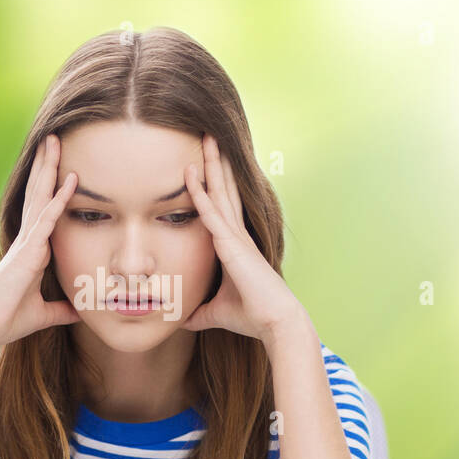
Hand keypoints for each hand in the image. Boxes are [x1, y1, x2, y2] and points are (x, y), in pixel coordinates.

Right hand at [0, 134, 80, 352]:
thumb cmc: (7, 320)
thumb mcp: (43, 314)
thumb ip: (61, 310)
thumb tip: (81, 311)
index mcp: (32, 250)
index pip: (44, 209)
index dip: (51, 185)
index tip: (60, 162)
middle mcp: (28, 240)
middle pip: (39, 194)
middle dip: (47, 165)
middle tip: (54, 136)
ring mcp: (26, 244)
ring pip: (40, 198)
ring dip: (49, 169)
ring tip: (54, 141)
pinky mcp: (27, 254)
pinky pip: (46, 222)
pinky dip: (59, 201)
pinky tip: (70, 181)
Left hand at [180, 134, 306, 345]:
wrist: (276, 323)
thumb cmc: (252, 316)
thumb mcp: (216, 312)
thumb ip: (199, 311)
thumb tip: (183, 319)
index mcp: (235, 244)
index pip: (221, 206)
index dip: (213, 183)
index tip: (204, 161)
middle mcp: (237, 234)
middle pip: (224, 190)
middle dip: (215, 163)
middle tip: (208, 135)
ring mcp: (236, 237)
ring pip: (220, 193)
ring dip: (211, 165)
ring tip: (206, 138)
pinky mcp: (233, 246)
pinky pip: (212, 214)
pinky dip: (200, 194)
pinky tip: (190, 175)